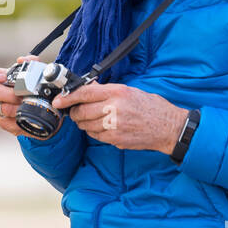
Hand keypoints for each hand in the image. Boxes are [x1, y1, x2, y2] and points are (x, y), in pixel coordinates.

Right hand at [0, 56, 51, 138]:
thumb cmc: (35, 88)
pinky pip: (9, 123)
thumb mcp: (37, 72)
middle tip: (23, 94)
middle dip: (9, 93)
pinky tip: (30, 115)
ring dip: (17, 106)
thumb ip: (32, 62)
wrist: (44, 108)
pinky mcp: (5, 123)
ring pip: (2, 108)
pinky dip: (22, 119)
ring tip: (30, 105)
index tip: (3, 77)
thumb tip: (23, 60)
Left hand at [52, 81, 186, 152]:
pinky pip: (96, 136)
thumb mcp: (130, 91)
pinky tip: (104, 128)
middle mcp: (114, 108)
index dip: (68, 98)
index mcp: (118, 92)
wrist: (169, 127)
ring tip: (94, 119)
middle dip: (75, 113)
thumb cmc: (152, 107)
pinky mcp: (116, 140)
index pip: (85, 93)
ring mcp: (114, 126)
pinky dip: (95, 132)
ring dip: (85, 123)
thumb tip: (89, 88)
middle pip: (82, 111)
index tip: (58, 101)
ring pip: (86, 126)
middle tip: (77, 111)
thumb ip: (108, 91)